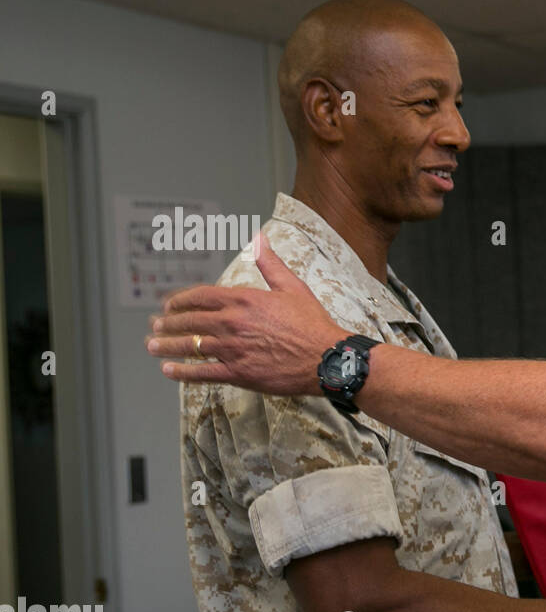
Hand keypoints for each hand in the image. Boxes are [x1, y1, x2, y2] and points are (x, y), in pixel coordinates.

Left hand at [144, 232, 346, 393]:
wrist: (326, 357)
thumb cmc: (312, 324)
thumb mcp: (292, 287)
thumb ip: (270, 263)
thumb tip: (260, 239)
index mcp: (243, 299)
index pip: (201, 296)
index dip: (181, 300)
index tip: (170, 305)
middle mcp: (232, 323)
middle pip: (190, 321)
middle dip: (169, 323)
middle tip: (156, 327)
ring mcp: (232, 349)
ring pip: (190, 346)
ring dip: (168, 346)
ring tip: (153, 346)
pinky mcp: (238, 372)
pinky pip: (202, 373)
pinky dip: (182, 372)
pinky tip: (169, 370)